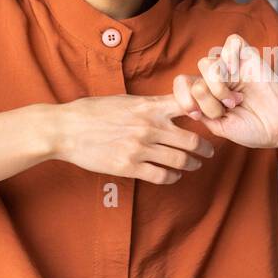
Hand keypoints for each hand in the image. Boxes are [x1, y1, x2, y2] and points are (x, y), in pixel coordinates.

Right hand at [45, 94, 214, 183]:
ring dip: (192, 164)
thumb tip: (167, 107)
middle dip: (204, 147)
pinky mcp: (130, 166)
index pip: (188, 106)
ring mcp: (140, 148)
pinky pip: (161, 175)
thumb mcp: (124, 100)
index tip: (210, 119)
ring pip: (180, 160)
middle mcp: (149, 127)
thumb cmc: (92, 111)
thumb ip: (148, 105)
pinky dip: (173, 177)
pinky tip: (174, 176)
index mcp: (149, 106)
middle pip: (191, 140)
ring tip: (196, 165)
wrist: (66, 129)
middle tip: (209, 151)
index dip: (204, 112)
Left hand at [171, 34, 277, 148]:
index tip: (196, 114)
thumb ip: (201, 112)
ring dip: (216, 85)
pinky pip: (232, 41)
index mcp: (207, 93)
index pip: (182, 83)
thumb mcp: (219, 127)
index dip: (182, 97)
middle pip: (192, 77)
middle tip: (227, 109)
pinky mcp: (250, 57)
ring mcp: (233, 67)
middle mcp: (217, 78)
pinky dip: (231, 56)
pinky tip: (238, 74)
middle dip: (206, 99)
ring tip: (235, 100)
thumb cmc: (252, 129)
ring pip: (206, 62)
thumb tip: (187, 99)